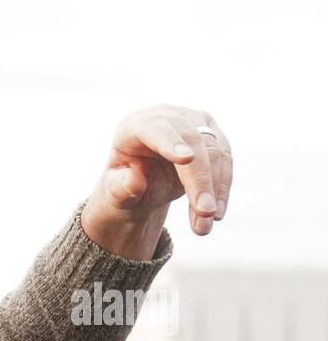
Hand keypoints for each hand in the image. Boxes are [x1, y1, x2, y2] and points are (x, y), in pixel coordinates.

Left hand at [82, 105, 231, 258]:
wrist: (142, 181)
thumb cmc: (124, 185)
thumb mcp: (115, 192)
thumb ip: (121, 188)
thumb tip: (136, 180)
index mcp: (134, 126)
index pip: (155, 128)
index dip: (171, 142)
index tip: (186, 159)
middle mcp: (166, 116)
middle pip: (192, 140)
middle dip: (200, 178)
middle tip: (204, 212)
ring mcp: (192, 121)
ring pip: (215, 150)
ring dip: (214, 188)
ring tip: (204, 224)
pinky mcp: (211, 133)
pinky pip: (225, 159)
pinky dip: (222, 187)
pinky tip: (216, 214)